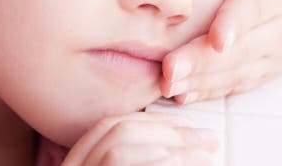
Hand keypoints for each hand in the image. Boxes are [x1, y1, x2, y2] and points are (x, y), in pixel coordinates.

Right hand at [61, 111, 218, 165]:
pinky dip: (158, 162)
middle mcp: (72, 164)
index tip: (187, 123)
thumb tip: (178, 150)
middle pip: (117, 129)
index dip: (152, 120)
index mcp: (77, 161)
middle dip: (167, 129)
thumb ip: (140, 157)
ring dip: (168, 146)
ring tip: (207, 157)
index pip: (110, 126)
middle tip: (209, 138)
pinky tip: (184, 165)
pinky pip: (121, 162)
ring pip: (120, 145)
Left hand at [159, 0, 281, 103]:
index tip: (217, 39)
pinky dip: (211, 91)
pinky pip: (239, 82)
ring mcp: (276, 52)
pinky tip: (181, 95)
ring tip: (168, 86)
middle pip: (241, 48)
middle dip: (204, 62)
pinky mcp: (269, 67)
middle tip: (169, 71)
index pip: (257, 6)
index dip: (238, 23)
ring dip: (202, 82)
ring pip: (237, 71)